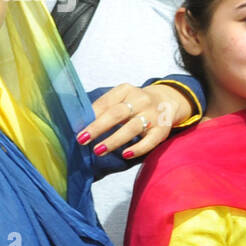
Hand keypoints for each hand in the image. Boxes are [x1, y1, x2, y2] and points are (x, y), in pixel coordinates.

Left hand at [78, 82, 192, 159]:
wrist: (167, 101)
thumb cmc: (135, 104)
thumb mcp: (121, 98)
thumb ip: (105, 107)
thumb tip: (81, 123)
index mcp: (126, 90)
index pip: (106, 102)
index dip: (91, 115)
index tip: (78, 128)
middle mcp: (140, 100)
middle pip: (117, 114)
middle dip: (98, 127)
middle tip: (82, 139)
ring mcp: (153, 115)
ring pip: (132, 128)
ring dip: (114, 140)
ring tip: (98, 151)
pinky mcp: (162, 130)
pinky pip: (150, 141)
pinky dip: (137, 148)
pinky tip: (125, 154)